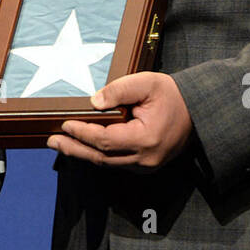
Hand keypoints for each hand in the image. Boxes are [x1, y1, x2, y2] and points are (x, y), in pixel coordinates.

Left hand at [46, 72, 191, 171]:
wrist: (197, 111)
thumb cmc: (172, 95)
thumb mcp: (146, 83)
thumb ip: (119, 90)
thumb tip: (94, 103)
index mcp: (146, 139)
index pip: (105, 140)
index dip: (82, 133)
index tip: (64, 124)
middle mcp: (145, 158)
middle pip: (101, 158)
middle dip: (74, 149)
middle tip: (52, 141)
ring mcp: (146, 166)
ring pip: (107, 163)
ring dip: (83, 153)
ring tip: (61, 144)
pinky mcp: (145, 166)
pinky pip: (116, 163)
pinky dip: (97, 155)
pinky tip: (83, 147)